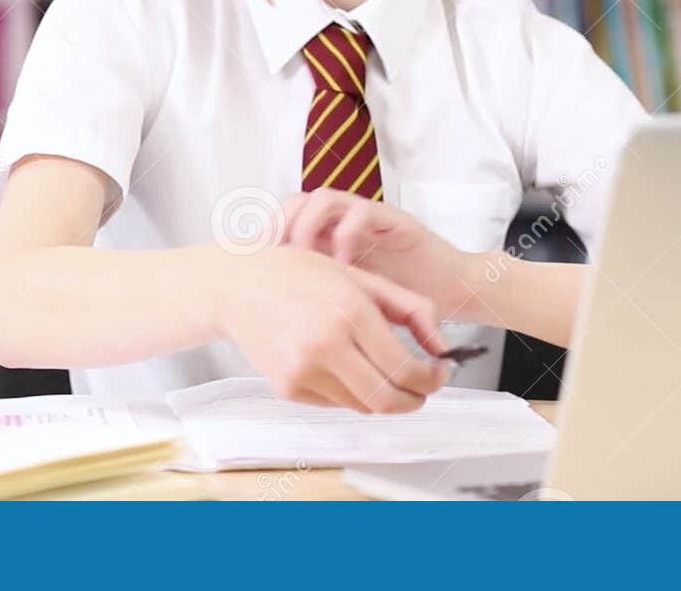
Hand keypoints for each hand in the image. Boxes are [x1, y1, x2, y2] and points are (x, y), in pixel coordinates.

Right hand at [216, 246, 450, 413]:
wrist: (237, 286)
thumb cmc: (299, 274)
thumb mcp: (360, 276)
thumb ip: (410, 308)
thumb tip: (443, 345)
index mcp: (351, 313)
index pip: (407, 370)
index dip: (432, 380)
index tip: (440, 374)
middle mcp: (327, 346)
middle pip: (388, 399)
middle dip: (415, 400)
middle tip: (423, 389)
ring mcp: (304, 371)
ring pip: (363, 406)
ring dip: (384, 397)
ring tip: (387, 376)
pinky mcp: (288, 388)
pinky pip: (335, 403)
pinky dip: (352, 393)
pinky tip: (349, 368)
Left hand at [281, 188, 484, 320]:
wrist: (452, 289)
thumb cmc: (401, 301)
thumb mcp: (347, 303)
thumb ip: (317, 300)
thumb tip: (268, 315)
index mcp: (327, 240)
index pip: (283, 221)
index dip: (264, 237)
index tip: (250, 265)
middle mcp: (343, 223)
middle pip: (295, 202)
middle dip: (280, 225)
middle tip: (274, 256)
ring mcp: (368, 219)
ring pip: (323, 198)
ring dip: (309, 225)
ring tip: (308, 258)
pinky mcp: (394, 220)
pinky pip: (363, 212)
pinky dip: (347, 233)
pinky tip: (344, 263)